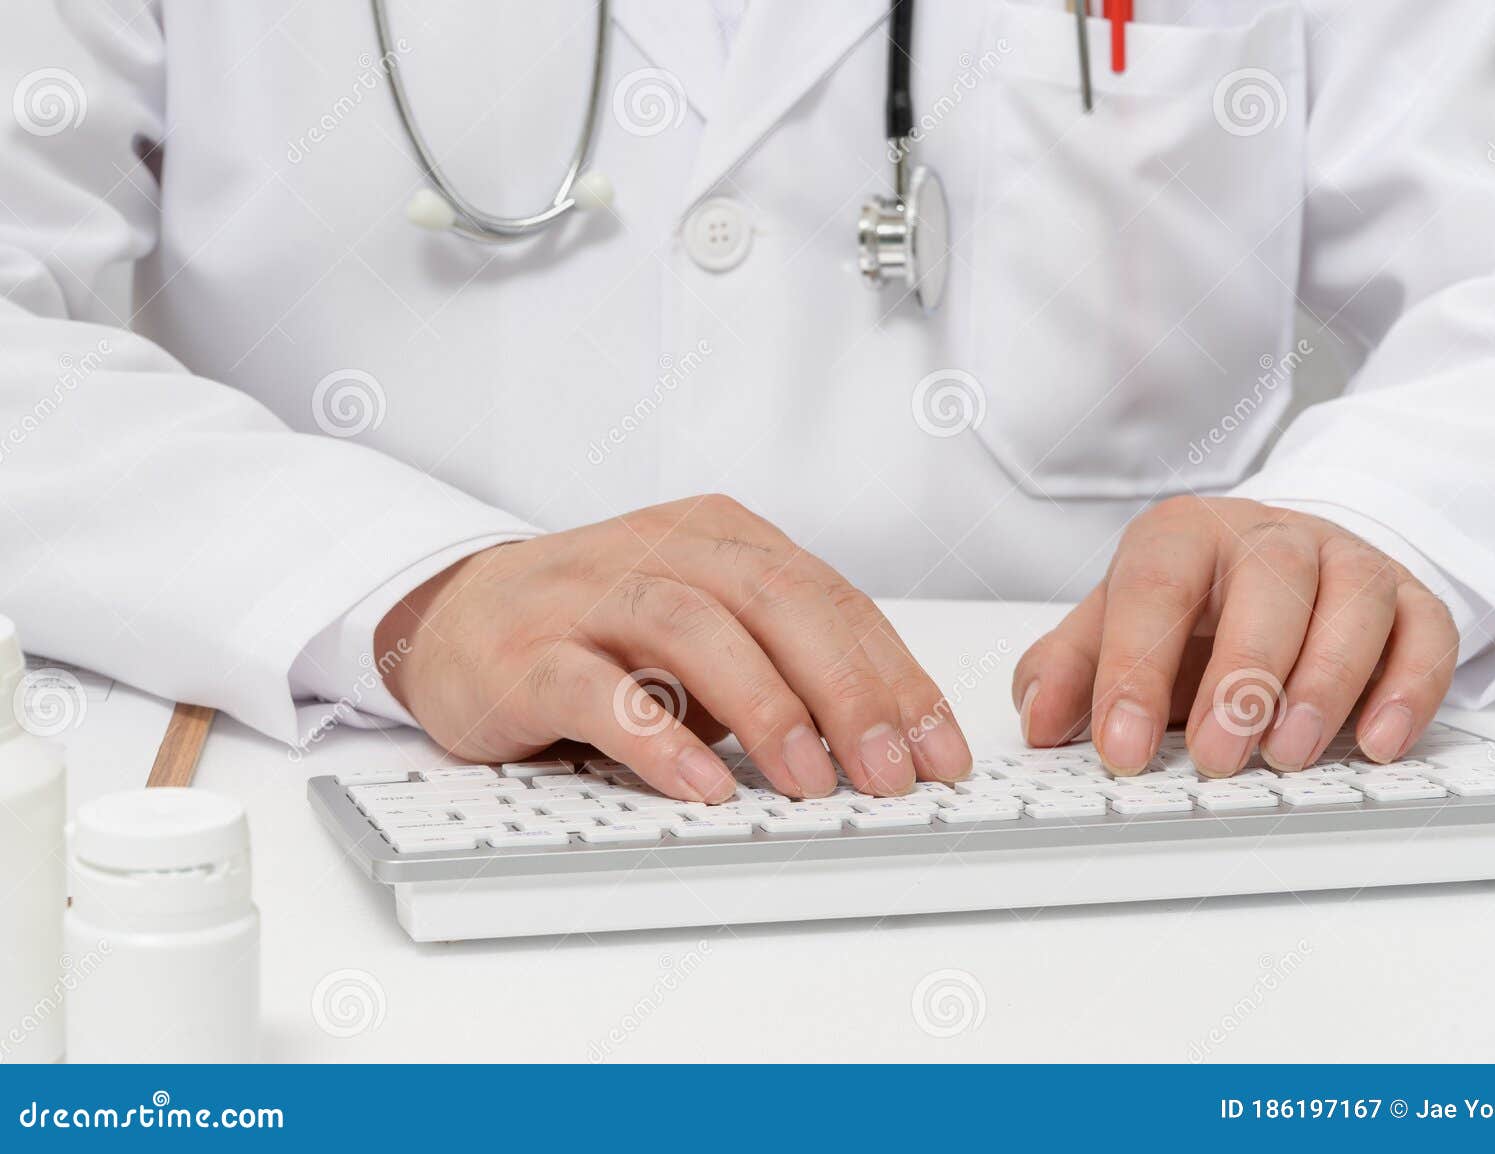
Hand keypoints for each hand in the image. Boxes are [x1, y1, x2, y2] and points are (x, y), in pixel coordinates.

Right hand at [375, 495, 971, 801]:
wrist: (455, 617)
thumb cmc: (598, 632)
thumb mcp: (705, 631)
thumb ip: (780, 664)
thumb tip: (884, 744)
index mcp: (721, 537)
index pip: (832, 600)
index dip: (895, 678)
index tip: (938, 752)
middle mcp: (662, 549)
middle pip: (777, 602)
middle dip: (849, 692)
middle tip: (892, 773)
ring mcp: (590, 594)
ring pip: (695, 628)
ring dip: (766, 709)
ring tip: (811, 784)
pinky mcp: (529, 650)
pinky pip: (599, 689)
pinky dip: (656, 738)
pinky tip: (701, 786)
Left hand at [1013, 497, 1459, 776]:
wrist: (1276, 564)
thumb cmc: (1189, 606)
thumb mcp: (1113, 627)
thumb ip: (1068, 669)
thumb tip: (1038, 719)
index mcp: (1181, 536)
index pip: (1153, 587)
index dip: (1134, 668)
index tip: (1121, 747)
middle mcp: (1268, 536)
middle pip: (1266, 585)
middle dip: (1241, 676)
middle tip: (1216, 756)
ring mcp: (1347, 561)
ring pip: (1353, 603)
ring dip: (1322, 684)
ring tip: (1288, 755)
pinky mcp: (1411, 598)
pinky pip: (1425, 634)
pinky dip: (1407, 689)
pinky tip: (1376, 743)